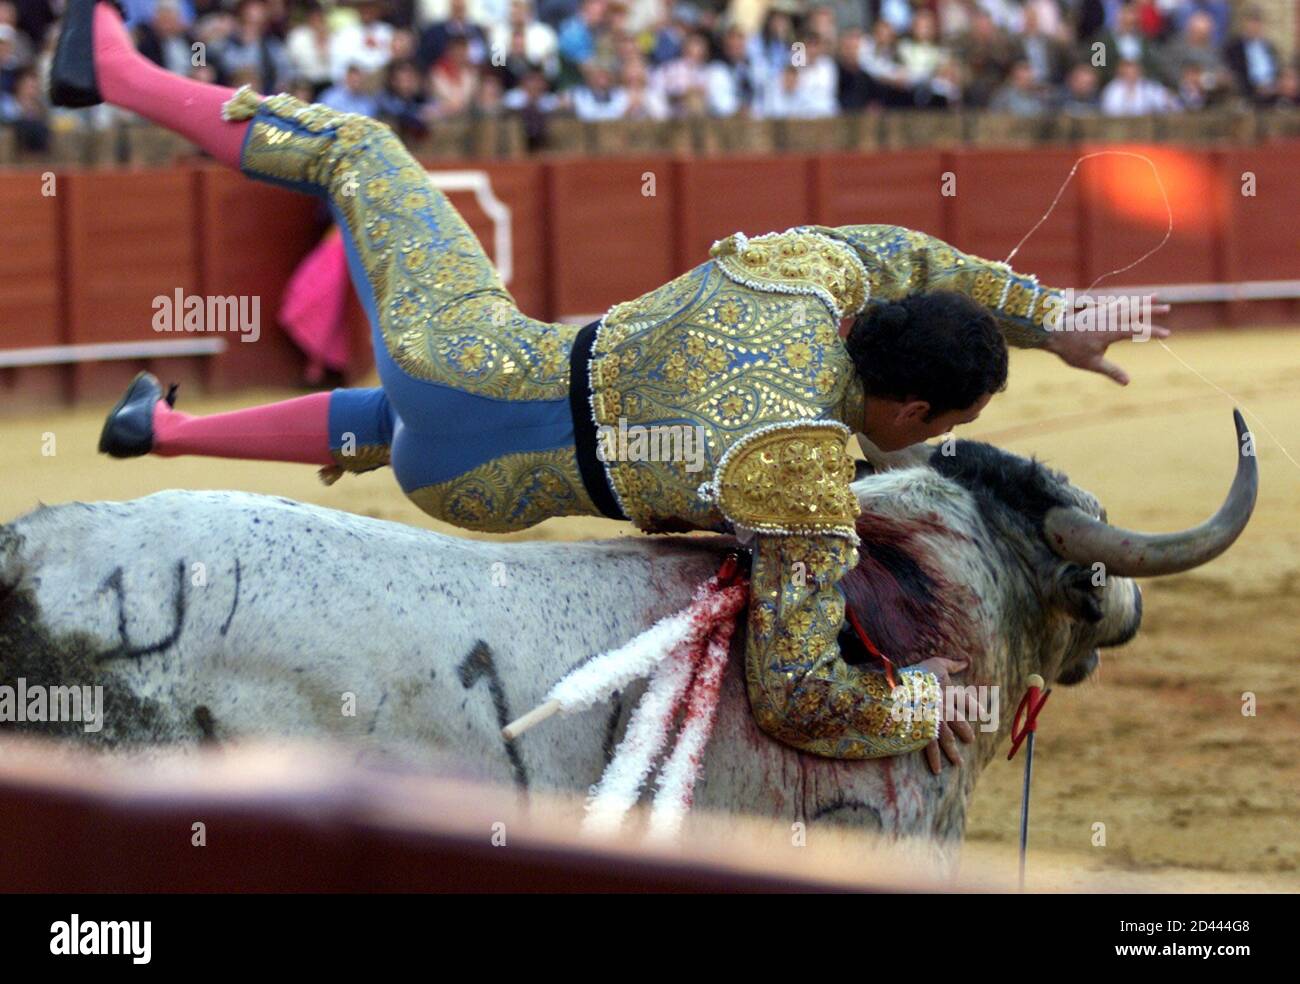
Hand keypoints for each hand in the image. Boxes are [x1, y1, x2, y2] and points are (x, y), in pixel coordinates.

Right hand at [913, 656, 976, 774]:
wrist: (903, 689)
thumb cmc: (920, 674)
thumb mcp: (937, 663)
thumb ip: (952, 664)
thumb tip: (965, 661)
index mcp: (951, 693)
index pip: (966, 700)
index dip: (974, 706)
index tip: (982, 714)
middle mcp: (947, 710)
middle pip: (960, 723)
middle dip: (965, 732)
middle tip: (971, 740)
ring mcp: (936, 723)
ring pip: (947, 740)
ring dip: (953, 752)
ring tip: (958, 763)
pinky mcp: (924, 732)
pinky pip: (930, 749)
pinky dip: (934, 759)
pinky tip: (936, 769)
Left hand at [1045, 295, 1171, 384]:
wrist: (1050, 333)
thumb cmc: (1070, 350)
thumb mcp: (1092, 364)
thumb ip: (1111, 371)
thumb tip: (1127, 382)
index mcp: (1109, 331)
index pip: (1136, 330)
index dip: (1152, 332)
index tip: (1167, 334)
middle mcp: (1108, 318)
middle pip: (1134, 312)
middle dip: (1151, 310)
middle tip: (1168, 308)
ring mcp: (1101, 312)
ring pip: (1125, 305)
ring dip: (1141, 302)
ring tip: (1156, 296)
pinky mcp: (1095, 310)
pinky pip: (1114, 303)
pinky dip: (1126, 301)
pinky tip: (1131, 301)